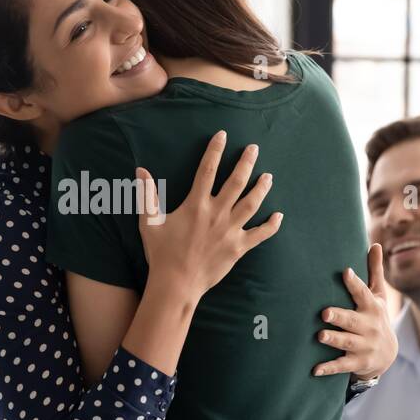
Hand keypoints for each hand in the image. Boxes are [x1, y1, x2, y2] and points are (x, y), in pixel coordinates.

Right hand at [138, 130, 282, 300]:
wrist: (176, 284)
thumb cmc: (161, 253)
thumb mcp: (149, 222)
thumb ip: (147, 195)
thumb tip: (140, 171)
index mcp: (196, 205)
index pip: (207, 170)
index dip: (215, 151)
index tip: (223, 136)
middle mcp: (216, 214)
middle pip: (236, 182)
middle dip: (246, 162)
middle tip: (254, 148)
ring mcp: (230, 230)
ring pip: (251, 203)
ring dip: (261, 188)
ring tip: (268, 176)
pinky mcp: (238, 247)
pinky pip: (259, 234)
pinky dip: (271, 225)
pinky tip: (279, 216)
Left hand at [312, 242, 397, 380]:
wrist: (388, 354)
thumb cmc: (376, 317)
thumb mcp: (378, 295)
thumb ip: (374, 271)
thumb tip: (376, 244)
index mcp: (372, 307)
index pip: (363, 294)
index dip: (355, 283)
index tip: (345, 271)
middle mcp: (369, 327)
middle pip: (353, 321)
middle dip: (340, 317)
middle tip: (324, 312)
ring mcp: (364, 346)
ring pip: (347, 342)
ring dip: (334, 339)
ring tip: (320, 336)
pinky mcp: (358, 362)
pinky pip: (342, 365)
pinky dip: (329, 368)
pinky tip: (314, 369)